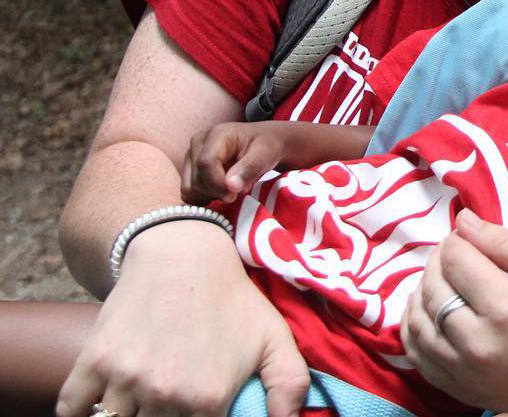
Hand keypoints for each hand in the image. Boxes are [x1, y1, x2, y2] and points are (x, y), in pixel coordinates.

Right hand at [56, 221, 308, 416]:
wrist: (182, 251)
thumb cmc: (232, 298)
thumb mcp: (275, 337)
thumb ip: (289, 387)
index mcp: (208, 399)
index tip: (195, 409)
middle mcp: (164, 394)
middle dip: (163, 415)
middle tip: (169, 397)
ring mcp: (124, 380)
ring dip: (126, 412)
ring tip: (144, 394)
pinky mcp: (92, 362)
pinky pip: (72, 410)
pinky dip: (81, 410)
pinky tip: (103, 399)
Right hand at [181, 121, 286, 203]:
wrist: (265, 142)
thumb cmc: (266, 145)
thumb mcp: (265, 154)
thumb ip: (249, 168)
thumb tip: (230, 186)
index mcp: (217, 134)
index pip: (206, 163)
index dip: (217, 184)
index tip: (234, 194)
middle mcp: (198, 142)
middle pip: (196, 179)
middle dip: (217, 191)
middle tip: (240, 188)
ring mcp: (191, 155)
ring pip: (190, 187)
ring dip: (212, 194)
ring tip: (232, 186)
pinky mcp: (190, 168)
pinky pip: (190, 191)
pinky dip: (205, 196)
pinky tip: (222, 189)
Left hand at [401, 209, 507, 416]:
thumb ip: (504, 241)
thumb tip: (462, 220)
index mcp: (505, 306)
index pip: (455, 259)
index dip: (456, 240)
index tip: (467, 237)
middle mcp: (478, 342)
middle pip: (433, 287)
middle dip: (437, 261)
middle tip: (454, 253)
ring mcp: (465, 371)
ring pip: (418, 321)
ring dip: (421, 291)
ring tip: (441, 279)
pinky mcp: (460, 389)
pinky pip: (418, 356)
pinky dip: (413, 328)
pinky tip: (426, 310)